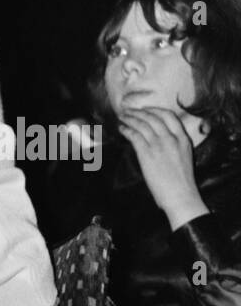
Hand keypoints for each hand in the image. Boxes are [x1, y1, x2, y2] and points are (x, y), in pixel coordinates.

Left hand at [117, 101, 207, 228]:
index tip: (145, 110)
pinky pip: (135, 136)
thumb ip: (175, 144)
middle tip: (128, 111)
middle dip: (139, 113)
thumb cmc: (181, 181)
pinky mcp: (147, 154)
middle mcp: (172, 138)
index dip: (155, 110)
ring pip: (142, 125)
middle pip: (153, 117)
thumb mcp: (184, 156)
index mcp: (183, 138)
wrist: (180, 195)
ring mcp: (159, 145)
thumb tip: (160, 139)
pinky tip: (121, 129)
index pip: (169, 116)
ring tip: (122, 118)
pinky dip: (126, 130)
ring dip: (130, 119)